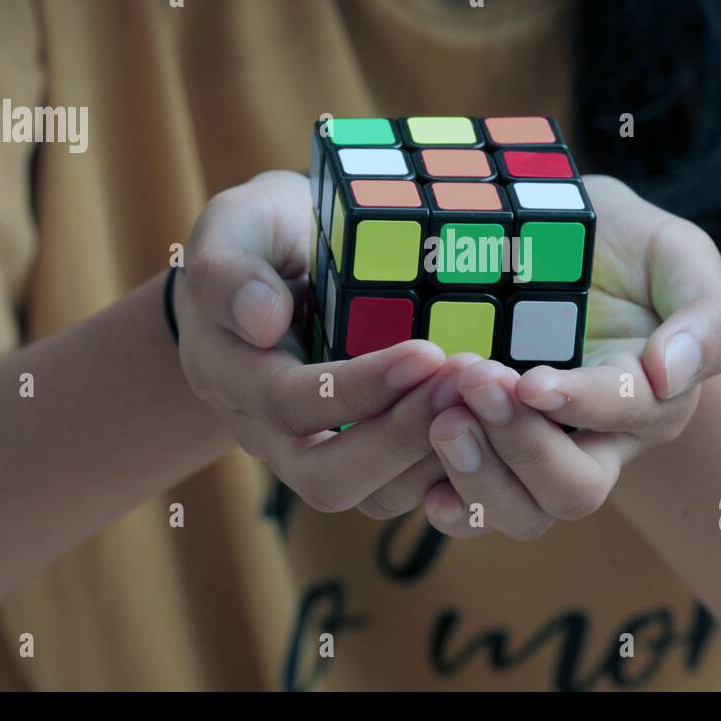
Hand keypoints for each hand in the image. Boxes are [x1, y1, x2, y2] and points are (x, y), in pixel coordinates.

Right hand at [174, 170, 472, 514]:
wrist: (280, 264)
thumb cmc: (260, 236)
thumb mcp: (234, 225)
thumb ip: (228, 270)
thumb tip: (261, 320)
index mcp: (230, 374)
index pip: (289, 404)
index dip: (358, 388)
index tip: (425, 352)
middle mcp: (269, 431)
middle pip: (327, 478)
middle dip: (402, 439)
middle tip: (463, 384)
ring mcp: (319, 449)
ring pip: (373, 495)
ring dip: (435, 454)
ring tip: (485, 396)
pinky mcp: (367, 453)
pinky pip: (406, 487)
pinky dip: (453, 464)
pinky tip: (492, 422)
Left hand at [423, 174, 720, 538]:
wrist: (565, 244)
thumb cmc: (630, 250)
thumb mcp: (680, 257)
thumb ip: (705, 317)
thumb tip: (670, 373)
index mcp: (650, 398)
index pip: (628, 416)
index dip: (581, 402)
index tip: (532, 381)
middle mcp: (597, 442)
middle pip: (573, 491)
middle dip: (523, 447)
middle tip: (474, 383)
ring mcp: (537, 453)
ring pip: (522, 514)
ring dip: (478, 475)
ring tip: (440, 422)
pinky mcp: (486, 452)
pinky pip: (468, 510)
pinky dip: (447, 503)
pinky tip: (423, 484)